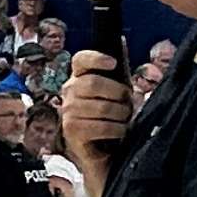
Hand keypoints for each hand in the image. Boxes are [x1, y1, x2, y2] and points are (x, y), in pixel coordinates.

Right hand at [58, 50, 130, 170]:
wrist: (104, 156)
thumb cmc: (111, 120)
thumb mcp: (117, 92)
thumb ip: (118, 70)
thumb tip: (121, 40)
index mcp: (79, 79)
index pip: (80, 60)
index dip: (95, 58)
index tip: (112, 63)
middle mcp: (69, 93)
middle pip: (93, 83)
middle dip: (119, 94)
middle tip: (128, 103)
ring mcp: (68, 113)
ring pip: (101, 107)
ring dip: (121, 115)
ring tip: (124, 120)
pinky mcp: (72, 132)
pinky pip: (101, 125)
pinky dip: (116, 130)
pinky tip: (118, 133)